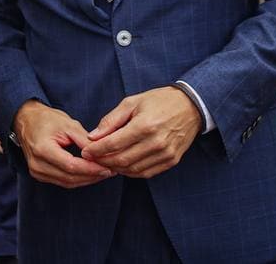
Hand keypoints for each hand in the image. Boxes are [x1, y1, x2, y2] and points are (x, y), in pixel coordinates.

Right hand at [11, 100, 112, 188]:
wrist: (26, 120)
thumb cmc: (46, 119)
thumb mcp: (68, 124)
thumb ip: (84, 140)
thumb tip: (102, 153)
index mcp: (43, 149)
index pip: (71, 165)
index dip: (91, 168)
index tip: (108, 167)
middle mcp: (37, 164)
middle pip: (70, 177)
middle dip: (92, 175)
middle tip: (110, 170)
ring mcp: (36, 171)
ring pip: (68, 183)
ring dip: (87, 179)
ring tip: (103, 173)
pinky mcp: (39, 175)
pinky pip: (62, 182)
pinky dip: (78, 179)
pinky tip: (90, 173)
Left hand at [80, 86, 201, 178]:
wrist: (190, 106)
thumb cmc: (158, 101)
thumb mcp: (132, 102)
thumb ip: (111, 120)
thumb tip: (93, 136)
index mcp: (145, 125)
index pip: (113, 144)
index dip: (96, 150)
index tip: (85, 151)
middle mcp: (156, 142)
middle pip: (122, 160)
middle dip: (102, 161)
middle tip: (92, 158)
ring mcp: (166, 154)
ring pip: (133, 169)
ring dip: (115, 168)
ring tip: (105, 161)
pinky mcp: (172, 161)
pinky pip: (146, 172)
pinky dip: (131, 172)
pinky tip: (122, 165)